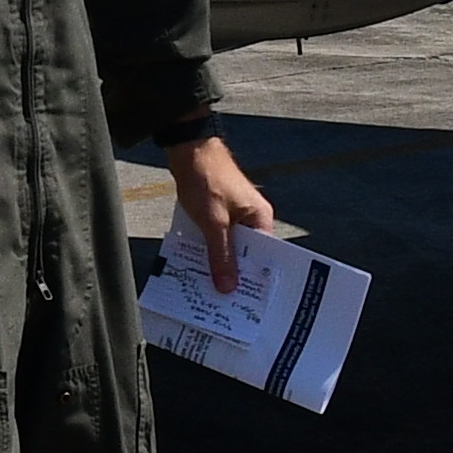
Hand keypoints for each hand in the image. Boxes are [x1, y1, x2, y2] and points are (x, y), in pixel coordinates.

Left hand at [163, 132, 273, 294]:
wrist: (188, 148)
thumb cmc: (205, 180)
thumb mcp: (212, 223)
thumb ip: (220, 255)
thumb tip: (228, 288)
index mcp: (261, 218)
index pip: (265, 257)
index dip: (255, 280)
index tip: (246, 305)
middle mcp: (253, 218)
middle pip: (247, 255)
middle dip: (234, 276)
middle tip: (224, 304)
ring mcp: (236, 215)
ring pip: (230, 247)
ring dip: (219, 263)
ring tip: (209, 290)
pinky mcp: (220, 212)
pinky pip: (217, 238)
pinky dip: (209, 250)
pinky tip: (198, 266)